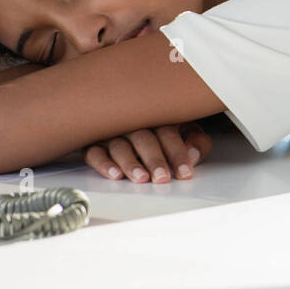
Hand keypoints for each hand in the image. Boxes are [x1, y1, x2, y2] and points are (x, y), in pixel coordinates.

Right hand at [82, 122, 212, 182]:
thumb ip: (196, 141)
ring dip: (130, 162)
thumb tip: (193, 154)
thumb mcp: (185, 131)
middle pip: (143, 137)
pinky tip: (115, 174)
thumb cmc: (162, 128)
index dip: (177, 153)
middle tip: (162, 177)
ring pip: (119, 145)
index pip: (168, 132)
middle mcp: (134, 122)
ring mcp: (113, 132)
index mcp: (158, 115)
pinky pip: (94, 152)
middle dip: (154, 159)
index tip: (185, 173)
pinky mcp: (94, 143)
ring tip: (141, 178)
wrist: (123, 110)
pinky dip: (103, 164)